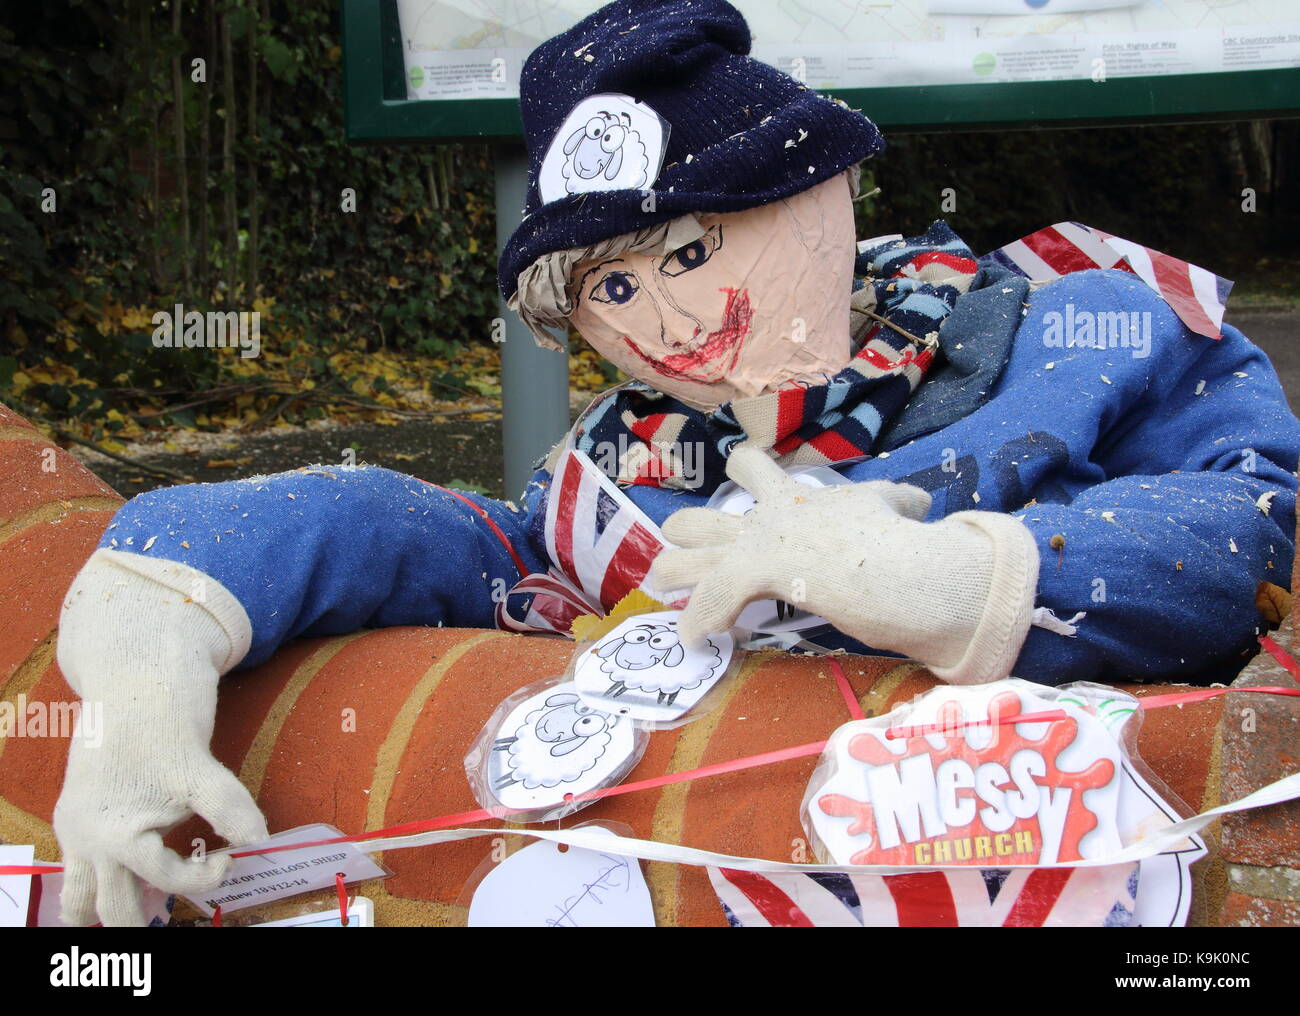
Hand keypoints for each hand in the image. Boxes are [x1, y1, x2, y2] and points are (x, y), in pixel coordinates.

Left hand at [53, 550, 267, 925]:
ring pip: (160, 871)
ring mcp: (134, 798)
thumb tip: (149, 895)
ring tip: (218, 867)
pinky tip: (256, 837)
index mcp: (76, 831)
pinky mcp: (182, 762)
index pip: (82, 905)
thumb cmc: (129, 732)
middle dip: (151, 918)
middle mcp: (95, 824)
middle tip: (182, 901)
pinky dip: (245, 826)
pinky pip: (223, 807)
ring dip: (194, 882)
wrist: (138, 667)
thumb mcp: (110, 794)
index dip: (110, 924)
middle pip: (118, 905)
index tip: (154, 919)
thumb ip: (120, 842)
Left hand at [652, 445, 1038, 683]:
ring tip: (663, 589)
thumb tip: (918, 503)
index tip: (735, 492)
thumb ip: (896, 504)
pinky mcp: (762, 566)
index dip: (740, 479)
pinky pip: (713, 597)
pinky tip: (697, 638)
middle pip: (705, 514)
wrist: (915, 564)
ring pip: (692, 551)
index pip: (758, 468)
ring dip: (674, 574)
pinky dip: (702, 620)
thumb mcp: (898, 509)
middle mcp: (774, 515)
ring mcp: (764, 539)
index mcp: (803, 498)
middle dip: (688, 532)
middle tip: (681, 551)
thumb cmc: (910, 543)